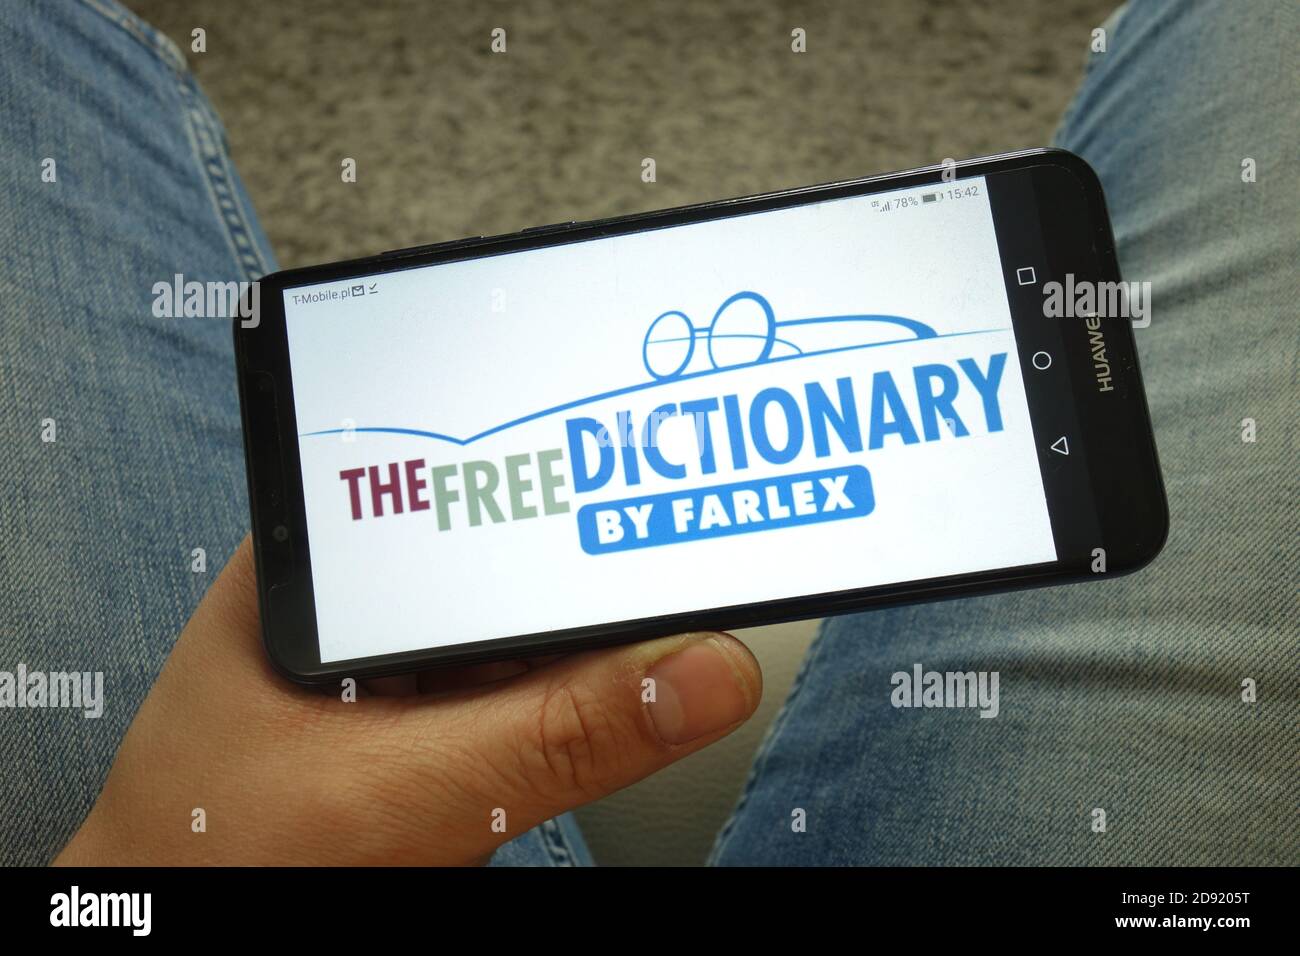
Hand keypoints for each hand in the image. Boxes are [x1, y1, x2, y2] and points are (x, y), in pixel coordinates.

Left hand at [55, 537, 761, 864]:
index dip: (575, 485)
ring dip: (584, 654)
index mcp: (319, 560)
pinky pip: (511, 701)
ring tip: (676, 633)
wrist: (183, 932)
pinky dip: (563, 713)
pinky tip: (603, 715)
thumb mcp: (398, 789)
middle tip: (699, 574)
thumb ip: (550, 735)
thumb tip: (705, 671)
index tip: (670, 504)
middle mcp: (357, 597)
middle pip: (506, 560)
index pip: (469, 488)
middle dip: (591, 582)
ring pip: (517, 634)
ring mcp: (388, 668)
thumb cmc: (220, 859)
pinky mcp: (414, 729)